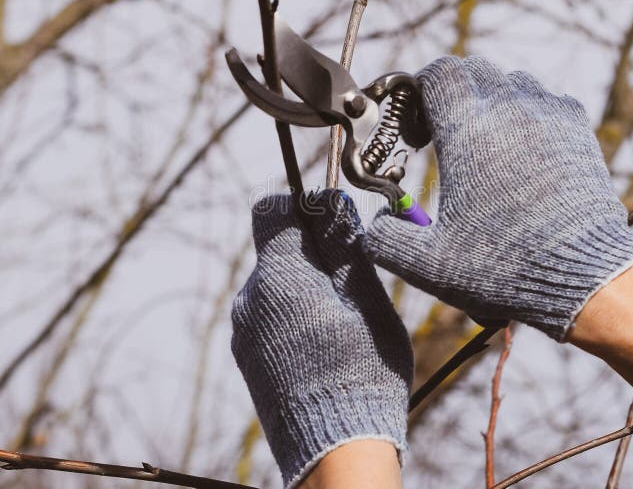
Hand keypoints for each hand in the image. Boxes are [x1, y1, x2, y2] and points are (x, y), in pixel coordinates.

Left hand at [231, 189, 411, 487]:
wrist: (335, 454)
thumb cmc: (362, 373)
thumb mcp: (366, 299)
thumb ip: (344, 244)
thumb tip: (329, 200)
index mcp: (278, 278)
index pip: (271, 209)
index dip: (304, 207)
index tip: (335, 226)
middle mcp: (249, 300)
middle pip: (276, 247)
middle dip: (312, 251)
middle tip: (352, 282)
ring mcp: (244, 332)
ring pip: (276, 282)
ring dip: (306, 284)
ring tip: (342, 321)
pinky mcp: (248, 357)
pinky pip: (270, 313)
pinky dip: (295, 313)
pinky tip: (324, 343)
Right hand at [365, 56, 632, 340]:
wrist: (586, 277)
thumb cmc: (505, 267)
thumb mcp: (429, 264)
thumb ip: (386, 240)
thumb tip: (376, 227)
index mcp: (468, 129)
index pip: (439, 72)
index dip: (420, 90)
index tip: (415, 124)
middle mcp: (510, 108)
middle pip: (474, 70)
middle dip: (453, 92)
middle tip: (443, 133)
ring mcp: (550, 115)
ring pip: (512, 81)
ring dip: (491, 100)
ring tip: (484, 142)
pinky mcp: (579, 131)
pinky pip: (547, 100)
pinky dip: (528, 113)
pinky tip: (524, 151)